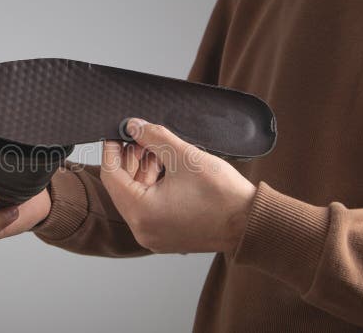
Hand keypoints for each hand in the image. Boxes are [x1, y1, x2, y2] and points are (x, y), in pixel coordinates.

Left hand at [99, 118, 256, 253]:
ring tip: (155, 148)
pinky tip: (163, 166)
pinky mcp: (166, 236)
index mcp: (142, 213)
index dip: (111, 149)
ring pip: (135, 197)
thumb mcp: (184, 156)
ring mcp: (153, 236)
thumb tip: (133, 125)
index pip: (112, 176)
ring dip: (141, 171)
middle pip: (122, 187)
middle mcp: (142, 230)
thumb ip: (154, 137)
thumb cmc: (223, 195)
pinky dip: (152, 187)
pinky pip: (148, 208)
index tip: (116, 132)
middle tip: (139, 136)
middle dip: (129, 158)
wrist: (251, 223)